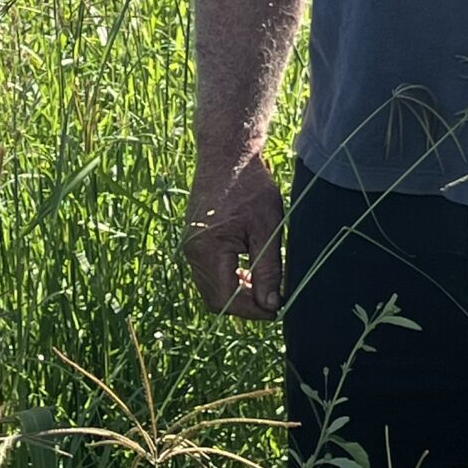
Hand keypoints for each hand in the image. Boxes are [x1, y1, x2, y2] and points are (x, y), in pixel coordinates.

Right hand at [185, 155, 285, 317]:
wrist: (226, 156)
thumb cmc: (250, 187)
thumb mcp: (267, 228)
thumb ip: (268, 269)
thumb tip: (271, 304)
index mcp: (209, 249)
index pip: (227, 299)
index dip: (253, 311)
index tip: (277, 309)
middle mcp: (192, 253)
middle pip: (215, 300)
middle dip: (244, 306)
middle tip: (273, 302)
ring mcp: (189, 248)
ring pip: (210, 290)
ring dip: (235, 295)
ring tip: (263, 287)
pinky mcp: (192, 243)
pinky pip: (207, 275)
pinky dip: (227, 281)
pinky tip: (247, 272)